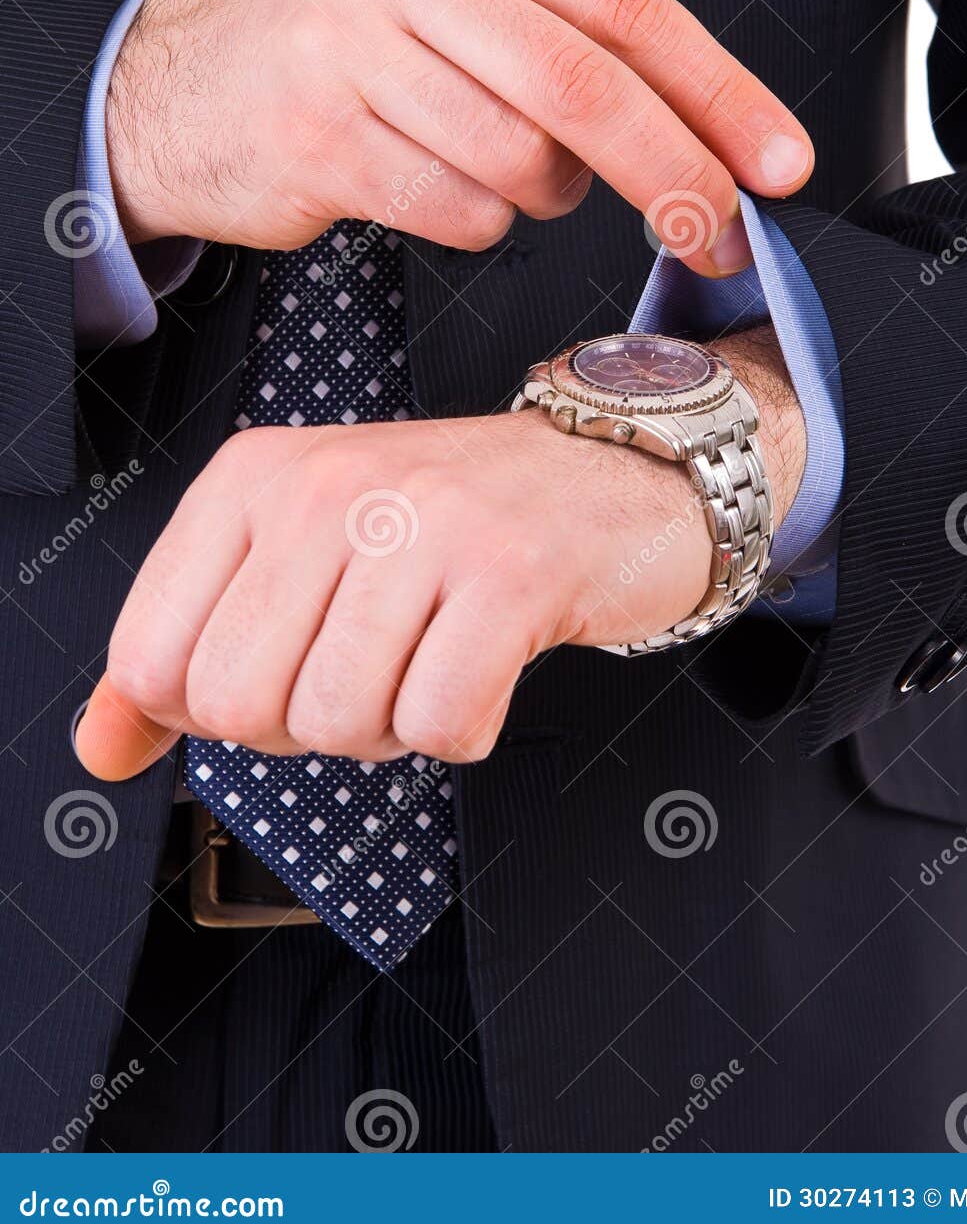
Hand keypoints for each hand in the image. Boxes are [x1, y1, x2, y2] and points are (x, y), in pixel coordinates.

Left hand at [75, 329, 804, 779]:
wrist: (611, 472)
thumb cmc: (447, 526)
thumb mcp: (292, 562)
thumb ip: (185, 654)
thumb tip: (99, 750)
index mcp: (253, 478)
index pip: (152, 659)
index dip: (215, 705)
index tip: (286, 662)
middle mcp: (326, 487)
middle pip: (239, 707)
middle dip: (305, 724)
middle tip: (370, 660)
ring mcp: (420, 524)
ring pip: (338, 724)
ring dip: (391, 725)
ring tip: (430, 653)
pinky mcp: (509, 572)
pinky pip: (441, 725)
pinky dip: (464, 727)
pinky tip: (483, 664)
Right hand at [106, 0, 811, 276]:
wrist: (189, 81)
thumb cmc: (357, 43)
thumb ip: (570, 37)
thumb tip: (712, 140)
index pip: (627, 4)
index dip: (718, 93)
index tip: (779, 165)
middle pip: (584, 87)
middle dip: (671, 173)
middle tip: (718, 235)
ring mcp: (352, 47)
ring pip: (523, 162)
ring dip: (543, 195)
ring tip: (496, 166)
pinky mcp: (319, 136)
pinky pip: (459, 211)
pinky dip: (477, 222)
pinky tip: (432, 186)